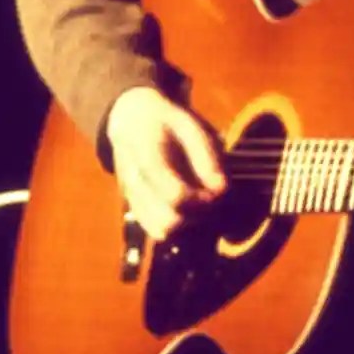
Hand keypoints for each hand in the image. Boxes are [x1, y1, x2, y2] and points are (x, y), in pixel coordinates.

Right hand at [104, 85, 226, 240]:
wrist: (131, 121)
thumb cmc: (168, 123)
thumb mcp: (191, 127)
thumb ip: (207, 157)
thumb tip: (222, 190)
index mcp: (147, 156)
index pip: (176, 195)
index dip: (204, 200)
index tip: (220, 190)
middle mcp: (133, 182)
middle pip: (169, 221)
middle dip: (198, 215)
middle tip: (212, 197)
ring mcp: (131, 198)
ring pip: (162, 231)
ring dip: (188, 223)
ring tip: (200, 202)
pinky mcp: (134, 209)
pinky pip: (156, 231)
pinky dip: (177, 227)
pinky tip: (189, 208)